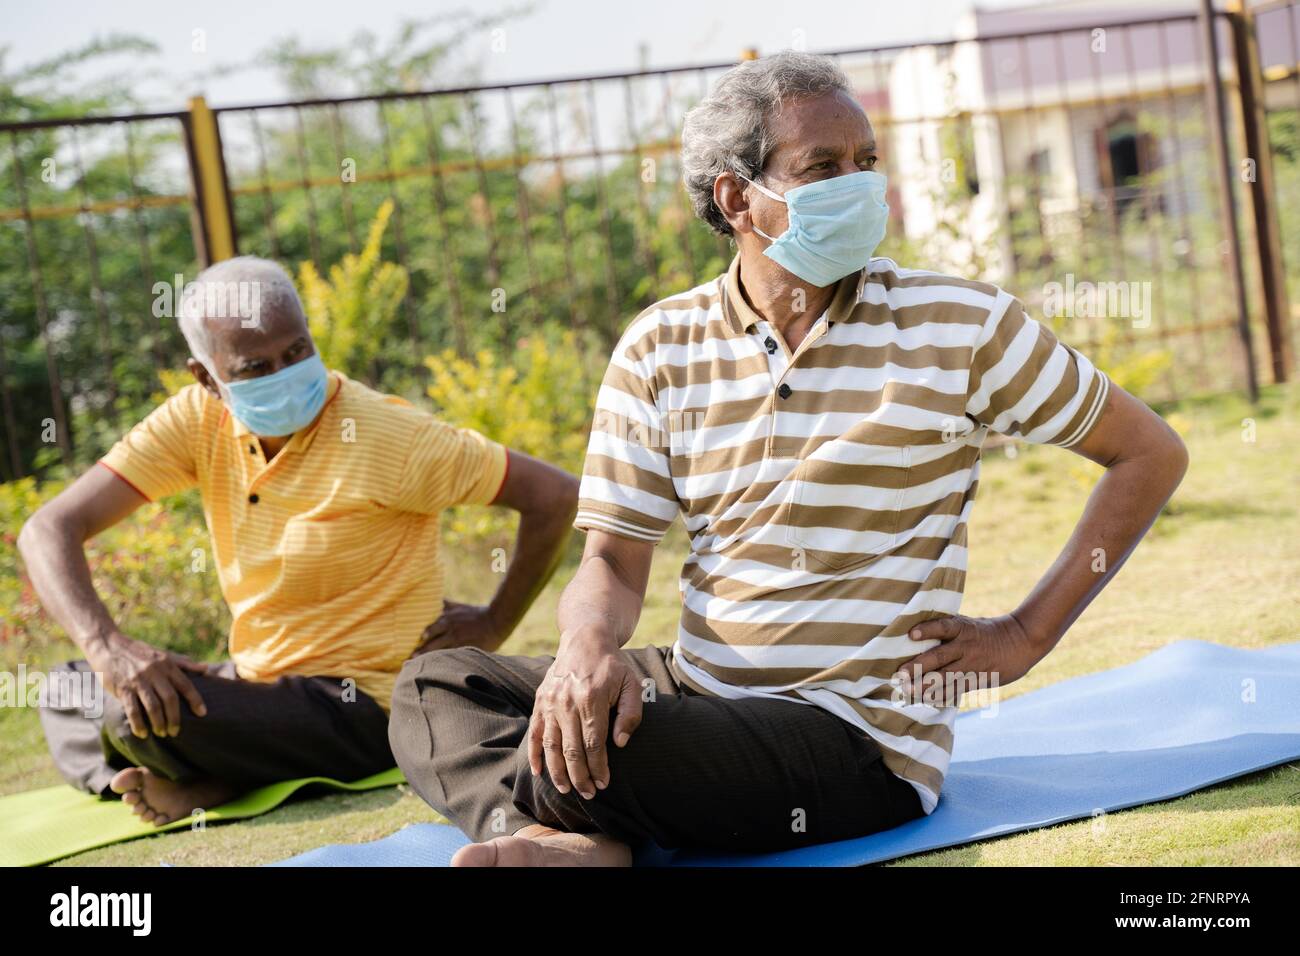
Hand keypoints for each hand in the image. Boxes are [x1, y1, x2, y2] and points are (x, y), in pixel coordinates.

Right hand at [87, 633, 208, 737]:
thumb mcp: (162, 653)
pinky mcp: (122, 688)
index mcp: (166, 664)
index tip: (202, 713)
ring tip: (161, 733)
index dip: (195, 700)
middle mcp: (154, 672)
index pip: (185, 684)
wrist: (107, 645)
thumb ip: (183, 663)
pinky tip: (142, 733)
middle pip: (170, 699)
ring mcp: (138, 681)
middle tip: (175, 732)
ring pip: (153, 706)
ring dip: (158, 723)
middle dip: (175, 718)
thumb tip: (206, 669)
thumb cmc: (138, 652)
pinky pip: (132, 710)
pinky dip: (138, 724)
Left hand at [411, 600, 502, 656]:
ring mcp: (457, 639)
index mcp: (446, 618)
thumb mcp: (458, 606)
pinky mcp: (464, 648)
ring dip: (426, 656)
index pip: (427, 627)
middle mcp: (450, 628)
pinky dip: (442, 661)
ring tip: (415, 664)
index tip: (404, 640)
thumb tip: (430, 599)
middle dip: (419, 649)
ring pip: (438, 649)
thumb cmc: (475, 614)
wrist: (496, 621)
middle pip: (430, 640)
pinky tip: (434, 668)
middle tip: (407, 656)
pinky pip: (451, 655)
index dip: (417, 635)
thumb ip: (444, 604)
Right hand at [527, 632, 642, 800]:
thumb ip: (631, 714)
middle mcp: (567, 702)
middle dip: (580, 776)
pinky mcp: (540, 702)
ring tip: (566, 790)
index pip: (594, 742)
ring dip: (558, 771)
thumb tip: (620, 744)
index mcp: (592, 698)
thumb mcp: (632, 684)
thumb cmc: (613, 666)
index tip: (604, 783)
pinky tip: (539, 772)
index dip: (599, 767)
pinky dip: (534, 754)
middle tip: (589, 794)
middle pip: (572, 749)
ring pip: (551, 745)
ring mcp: (550, 702)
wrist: (585, 639)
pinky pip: (534, 733)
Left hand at [890, 614, 1044, 706]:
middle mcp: (966, 646)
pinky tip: (927, 700)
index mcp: (963, 628)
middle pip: (939, 657)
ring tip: (908, 692)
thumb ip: (947, 630)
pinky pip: (958, 689)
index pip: (943, 627)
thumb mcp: (969, 623)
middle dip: (918, 667)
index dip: (927, 630)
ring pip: (946, 678)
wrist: (1021, 641)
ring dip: (926, 686)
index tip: (911, 634)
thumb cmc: (986, 631)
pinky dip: (942, 695)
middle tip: (900, 675)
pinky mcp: (980, 679)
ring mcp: (973, 664)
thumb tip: (915, 634)